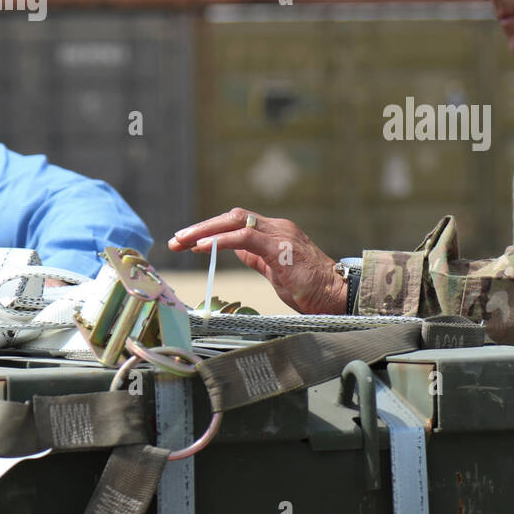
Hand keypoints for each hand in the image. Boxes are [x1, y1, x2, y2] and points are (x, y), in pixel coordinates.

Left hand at [168, 207, 347, 314]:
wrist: (338, 296)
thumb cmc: (310, 289)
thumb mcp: (276, 271)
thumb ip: (256, 257)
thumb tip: (233, 250)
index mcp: (276, 232)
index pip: (237, 222)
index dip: (210, 229)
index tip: (186, 241)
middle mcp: (278, 227)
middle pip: (232, 216)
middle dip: (201, 227)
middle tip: (176, 240)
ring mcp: (280, 235)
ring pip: (235, 221)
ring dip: (204, 231)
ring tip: (182, 241)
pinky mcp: (280, 249)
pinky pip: (245, 237)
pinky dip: (220, 240)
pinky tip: (202, 247)